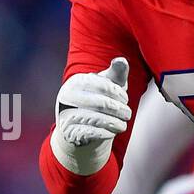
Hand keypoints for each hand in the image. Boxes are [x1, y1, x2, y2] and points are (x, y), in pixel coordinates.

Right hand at [51, 57, 130, 174]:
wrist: (78, 131)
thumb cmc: (96, 103)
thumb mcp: (107, 87)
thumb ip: (116, 74)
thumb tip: (122, 60)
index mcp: (76, 81)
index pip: (104, 85)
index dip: (119, 93)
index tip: (125, 99)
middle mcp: (67, 96)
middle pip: (102, 103)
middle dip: (120, 110)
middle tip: (127, 114)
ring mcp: (66, 114)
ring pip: (98, 119)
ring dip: (116, 123)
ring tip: (122, 124)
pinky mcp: (69, 132)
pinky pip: (93, 133)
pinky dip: (107, 133)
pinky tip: (112, 131)